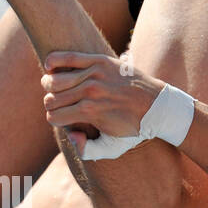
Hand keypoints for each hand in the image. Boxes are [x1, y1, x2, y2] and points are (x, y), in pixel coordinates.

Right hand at [40, 51, 164, 157]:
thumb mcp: (112, 149)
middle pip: (50, 99)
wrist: (158, 106)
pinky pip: (66, 57)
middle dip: (52, 106)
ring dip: (50, 87)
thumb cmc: (133, 129)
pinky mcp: (100, 61)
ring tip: (57, 89)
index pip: (53, 117)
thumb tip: (71, 135)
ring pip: (53, 80)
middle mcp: (90, 92)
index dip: (55, 121)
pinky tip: (49, 66)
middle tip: (62, 106)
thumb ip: (87, 150)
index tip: (64, 120)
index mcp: (89, 113)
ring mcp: (94, 74)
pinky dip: (52, 61)